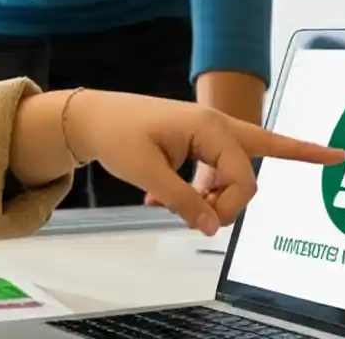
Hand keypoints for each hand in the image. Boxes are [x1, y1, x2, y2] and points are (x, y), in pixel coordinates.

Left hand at [62, 90, 343, 234]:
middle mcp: (216, 124)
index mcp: (209, 127)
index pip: (242, 176)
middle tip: (211, 222)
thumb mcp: (147, 172)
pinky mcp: (197, 140)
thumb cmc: (117, 137)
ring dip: (216, 196)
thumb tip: (212, 227)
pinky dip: (200, 189)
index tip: (202, 223)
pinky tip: (162, 203)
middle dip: (235, 199)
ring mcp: (208, 131)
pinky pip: (214, 169)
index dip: (229, 207)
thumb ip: (182, 200)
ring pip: (235, 167)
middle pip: (251, 162)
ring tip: (183, 213)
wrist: (93, 118)